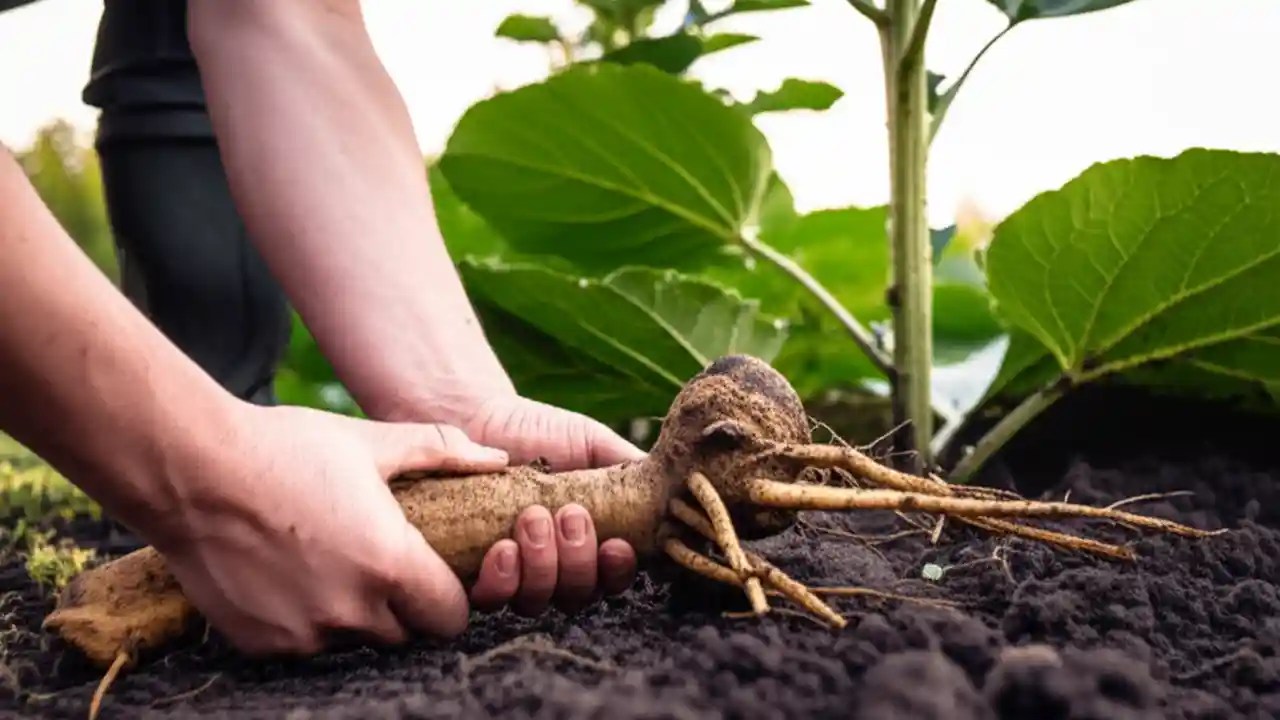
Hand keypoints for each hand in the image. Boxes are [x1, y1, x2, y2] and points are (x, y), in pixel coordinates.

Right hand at [158, 403, 509, 656]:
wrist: (191, 469)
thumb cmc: (286, 448)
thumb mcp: (372, 442)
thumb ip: (442, 452)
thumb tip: (497, 456)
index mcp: (390, 565)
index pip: (452, 617)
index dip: (450, 597)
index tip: (436, 575)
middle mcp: (352, 612)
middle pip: (405, 634)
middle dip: (404, 607)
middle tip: (382, 564)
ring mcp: (305, 635)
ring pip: (354, 640)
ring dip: (353, 614)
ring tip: (331, 562)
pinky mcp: (263, 645)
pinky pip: (305, 644)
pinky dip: (305, 619)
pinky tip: (290, 574)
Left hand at [456, 394, 646, 614]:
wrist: (482, 418)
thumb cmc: (542, 432)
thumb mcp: (596, 444)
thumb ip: (635, 469)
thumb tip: (680, 490)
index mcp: (590, 542)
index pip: (613, 578)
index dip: (617, 573)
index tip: (616, 546)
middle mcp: (554, 566)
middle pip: (580, 596)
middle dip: (579, 560)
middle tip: (569, 514)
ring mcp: (514, 574)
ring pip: (539, 602)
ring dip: (542, 565)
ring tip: (533, 517)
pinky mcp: (473, 574)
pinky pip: (490, 599)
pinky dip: (501, 580)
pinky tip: (502, 549)